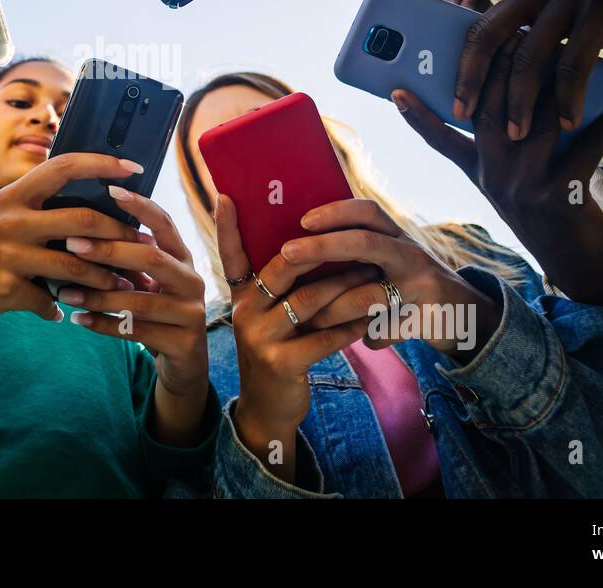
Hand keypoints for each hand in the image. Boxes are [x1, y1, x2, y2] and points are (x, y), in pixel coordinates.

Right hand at [0, 154, 149, 335]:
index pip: (63, 166)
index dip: (102, 163)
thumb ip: (31, 213)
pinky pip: (49, 301)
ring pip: (76, 266)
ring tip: (117, 287)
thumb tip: (84, 216)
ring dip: (103, 280)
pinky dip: (57, 309)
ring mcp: (7, 254)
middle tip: (141, 246)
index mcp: (12, 196)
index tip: (134, 168)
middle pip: (83, 220)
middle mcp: (10, 219)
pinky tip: (60, 313)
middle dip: (120, 235)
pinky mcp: (4, 289)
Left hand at [54, 188, 210, 445]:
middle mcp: (192, 280)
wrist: (185, 363)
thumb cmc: (156, 312)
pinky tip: (78, 319)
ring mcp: (192, 312)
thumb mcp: (149, 281)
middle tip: (71, 243)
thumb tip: (81, 227)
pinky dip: (104, 325)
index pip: (165, 223)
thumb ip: (129, 257)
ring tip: (64, 292)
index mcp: (182, 257)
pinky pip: (137, 332)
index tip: (111, 189)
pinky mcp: (185, 343)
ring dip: (98, 295)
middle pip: (150, 257)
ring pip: (140, 300)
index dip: (141, 206)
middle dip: (109, 250)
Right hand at [215, 194, 381, 481]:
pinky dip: (351, 325)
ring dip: (347, 286)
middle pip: (283, 266)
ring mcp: (260, 337)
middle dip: (322, 249)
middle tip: (354, 237)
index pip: (232, 254)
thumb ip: (278, 287)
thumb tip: (309, 245)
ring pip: (310, 299)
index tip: (228, 194)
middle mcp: (245, 311)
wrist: (267, 409)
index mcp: (241, 296)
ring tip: (375, 275)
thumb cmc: (277, 352)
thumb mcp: (267, 317)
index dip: (227, 225)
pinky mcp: (281, 362)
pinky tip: (370, 319)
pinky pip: (324, 336)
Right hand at [391, 39, 602, 347]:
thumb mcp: (511, 183)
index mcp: (479, 172)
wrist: (575, 265)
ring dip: (557, 84)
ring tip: (572, 53)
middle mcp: (494, 177)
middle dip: (501, 67)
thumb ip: (507, 146)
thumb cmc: (545, 213)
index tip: (396, 89)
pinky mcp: (560, 195)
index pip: (440, 139)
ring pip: (536, 120)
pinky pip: (584, 146)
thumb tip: (518, 94)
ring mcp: (524, 186)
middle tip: (515, 31)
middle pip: (490, 111)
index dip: (417, 116)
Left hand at [392, 0, 602, 137]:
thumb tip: (512, 51)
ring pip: (528, 57)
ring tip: (516, 137)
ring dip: (521, 103)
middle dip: (469, 76)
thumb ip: (544, 15)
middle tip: (457, 110)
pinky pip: (573, 65)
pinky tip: (568, 123)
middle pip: (487, 31)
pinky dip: (569, 99)